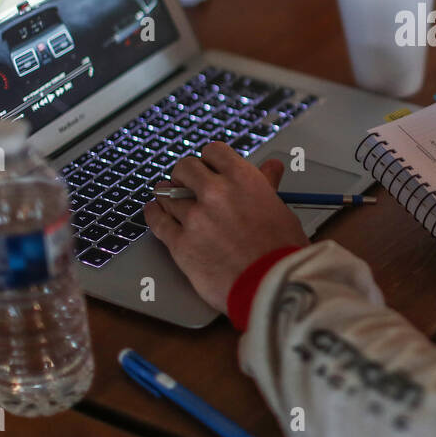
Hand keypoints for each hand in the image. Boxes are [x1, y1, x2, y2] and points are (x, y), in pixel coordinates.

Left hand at [143, 144, 307, 311]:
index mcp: (242, 179)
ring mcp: (195, 218)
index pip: (214, 151)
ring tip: (168, 196)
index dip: (210, 160)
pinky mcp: (180, 244)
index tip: (209, 167)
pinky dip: (154, 214)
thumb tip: (271, 168)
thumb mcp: (280, 209)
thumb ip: (267, 185)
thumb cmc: (281, 250)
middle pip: (185, 168)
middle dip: (186, 174)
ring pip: (167, 193)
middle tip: (187, 183)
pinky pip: (157, 222)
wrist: (271, 285)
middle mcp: (215, 192)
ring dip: (168, 194)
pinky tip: (154, 211)